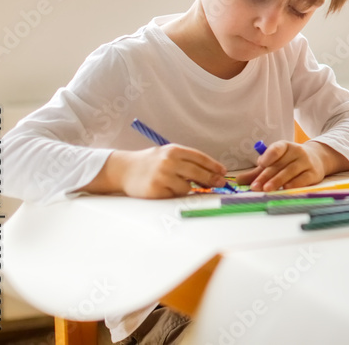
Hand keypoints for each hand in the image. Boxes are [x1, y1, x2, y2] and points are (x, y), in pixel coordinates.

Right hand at [91, 146, 227, 198]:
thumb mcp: (168, 154)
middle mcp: (168, 162)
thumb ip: (187, 161)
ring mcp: (161, 177)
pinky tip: (165, 189)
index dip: (214, 166)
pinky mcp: (155, 191)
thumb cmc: (152, 162)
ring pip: (187, 188)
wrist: (125, 169)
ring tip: (175, 183)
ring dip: (187, 189)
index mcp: (174, 150)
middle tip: (220, 184)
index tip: (223, 172)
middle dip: (212, 179)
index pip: (200, 158)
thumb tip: (212, 173)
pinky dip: (175, 195)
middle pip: (198, 173)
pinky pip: (174, 196)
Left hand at [233, 140, 348, 191]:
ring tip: (266, 189)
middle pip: (280, 164)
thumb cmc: (290, 162)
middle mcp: (296, 152)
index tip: (260, 163)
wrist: (316, 159)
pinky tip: (286, 189)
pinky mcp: (314, 173)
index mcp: (285, 147)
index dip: (269, 155)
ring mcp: (306, 162)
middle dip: (266, 176)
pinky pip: (303, 178)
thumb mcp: (274, 163)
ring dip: (278, 181)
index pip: (277, 148)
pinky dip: (295, 184)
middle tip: (255, 186)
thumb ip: (257, 172)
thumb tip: (238, 181)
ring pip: (290, 171)